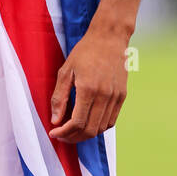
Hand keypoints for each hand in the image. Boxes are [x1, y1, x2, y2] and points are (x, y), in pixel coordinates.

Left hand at [49, 26, 128, 142]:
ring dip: (85, 134)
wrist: (110, 38)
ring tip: (73, 131)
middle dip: (73, 137)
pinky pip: (111, 120)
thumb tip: (55, 120)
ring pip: (101, 128)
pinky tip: (88, 123)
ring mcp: (116, 97)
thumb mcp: (65, 71)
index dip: (64, 133)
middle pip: (90, 130)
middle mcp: (105, 95)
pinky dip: (99, 127)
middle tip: (62, 135)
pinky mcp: (122, 96)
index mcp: (88, 88)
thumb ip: (59, 97)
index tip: (54, 132)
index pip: (77, 122)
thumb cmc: (85, 52)